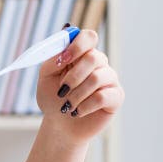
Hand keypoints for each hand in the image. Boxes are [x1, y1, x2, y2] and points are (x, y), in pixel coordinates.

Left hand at [35, 28, 124, 144]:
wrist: (59, 124)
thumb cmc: (52, 97)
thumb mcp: (46, 75)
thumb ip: (54, 58)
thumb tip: (65, 48)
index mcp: (81, 54)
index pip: (88, 37)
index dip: (77, 46)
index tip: (62, 61)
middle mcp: (98, 63)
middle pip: (94, 57)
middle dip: (73, 76)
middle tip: (62, 90)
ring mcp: (109, 79)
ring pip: (97, 78)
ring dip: (76, 94)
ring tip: (67, 104)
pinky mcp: (116, 97)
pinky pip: (102, 97)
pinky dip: (84, 106)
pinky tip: (77, 111)